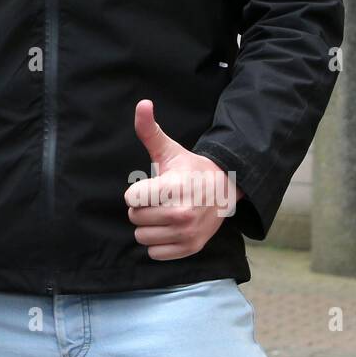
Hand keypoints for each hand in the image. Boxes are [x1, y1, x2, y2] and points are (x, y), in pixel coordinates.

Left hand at [124, 100, 242, 259]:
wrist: (223, 190)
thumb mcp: (169, 149)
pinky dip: (158, 242)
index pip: (132, 199)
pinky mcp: (190, 248)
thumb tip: (142, 103)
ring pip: (142, 237)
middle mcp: (182, 213)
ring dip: (148, 226)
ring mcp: (187, 233)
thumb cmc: (189, 169)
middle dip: (142, 208)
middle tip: (159, 199)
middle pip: (135, 217)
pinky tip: (169, 227)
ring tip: (164, 212)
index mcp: (174, 188)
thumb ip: (149, 130)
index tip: (150, 185)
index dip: (136, 191)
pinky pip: (155, 253)